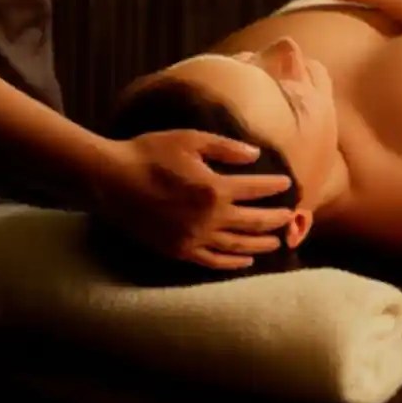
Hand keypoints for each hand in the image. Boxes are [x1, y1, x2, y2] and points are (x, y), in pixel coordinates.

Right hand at [90, 130, 296, 270]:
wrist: (111, 180)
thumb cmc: (148, 153)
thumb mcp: (188, 140)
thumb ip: (225, 147)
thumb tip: (255, 154)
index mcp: (214, 188)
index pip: (256, 189)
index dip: (274, 186)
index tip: (287, 184)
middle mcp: (209, 218)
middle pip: (254, 221)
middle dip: (276, 218)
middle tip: (290, 216)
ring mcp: (194, 238)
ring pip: (239, 246)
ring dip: (262, 243)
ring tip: (278, 242)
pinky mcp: (179, 250)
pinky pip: (214, 261)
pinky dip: (234, 263)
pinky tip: (246, 261)